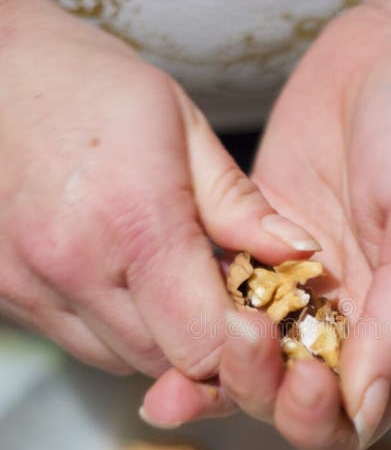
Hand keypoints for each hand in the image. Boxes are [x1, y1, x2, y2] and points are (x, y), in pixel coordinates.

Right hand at [0, 0, 318, 419]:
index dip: (241, 340)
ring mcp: (30, 286)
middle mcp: (74, 266)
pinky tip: (117, 276)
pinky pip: (78, 343)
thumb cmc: (90, 86)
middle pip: (166, 363)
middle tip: (215, 293)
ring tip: (165, 279)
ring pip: (121, 361)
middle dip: (203, 341)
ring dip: (158, 337)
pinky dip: (111, 328)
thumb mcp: (180, 124)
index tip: (257, 310)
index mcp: (134, 219)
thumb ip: (240, 203)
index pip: (203, 342)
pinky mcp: (5, 294)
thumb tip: (303, 254)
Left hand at [215, 3, 390, 449]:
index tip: (304, 379)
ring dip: (210, 362)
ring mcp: (296, 282)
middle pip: (286, 394)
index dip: (320, 418)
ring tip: (177, 351)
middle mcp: (346, 319)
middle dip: (258, 387)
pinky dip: (190, 305)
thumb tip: (361, 405)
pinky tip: (160, 305)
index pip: (353, 415)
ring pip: (241, 351)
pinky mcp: (254, 241)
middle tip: (242, 342)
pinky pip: (216, 290)